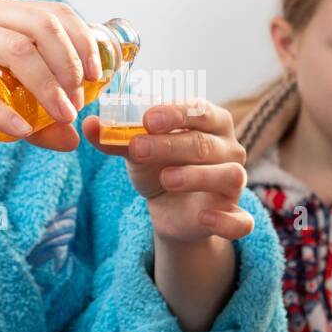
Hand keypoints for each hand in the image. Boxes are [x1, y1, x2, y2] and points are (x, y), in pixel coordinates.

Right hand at [0, 0, 104, 151]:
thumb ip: (33, 116)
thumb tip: (73, 139)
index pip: (52, 11)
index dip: (81, 40)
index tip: (95, 77)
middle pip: (42, 26)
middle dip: (70, 63)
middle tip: (78, 100)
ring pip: (20, 50)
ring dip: (47, 87)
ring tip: (60, 117)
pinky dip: (5, 113)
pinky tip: (19, 132)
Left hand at [80, 99, 252, 242]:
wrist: (170, 208)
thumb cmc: (159, 165)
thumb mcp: (136, 151)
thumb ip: (115, 139)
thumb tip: (89, 124)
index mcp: (211, 122)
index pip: (200, 109)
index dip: (175, 113)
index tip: (147, 119)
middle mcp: (230, 149)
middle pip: (205, 143)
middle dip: (170, 145)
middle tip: (137, 148)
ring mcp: (235, 183)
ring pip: (230, 175)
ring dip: (198, 176)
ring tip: (166, 178)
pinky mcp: (234, 216)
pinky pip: (242, 221)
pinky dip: (227, 221)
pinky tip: (204, 219)